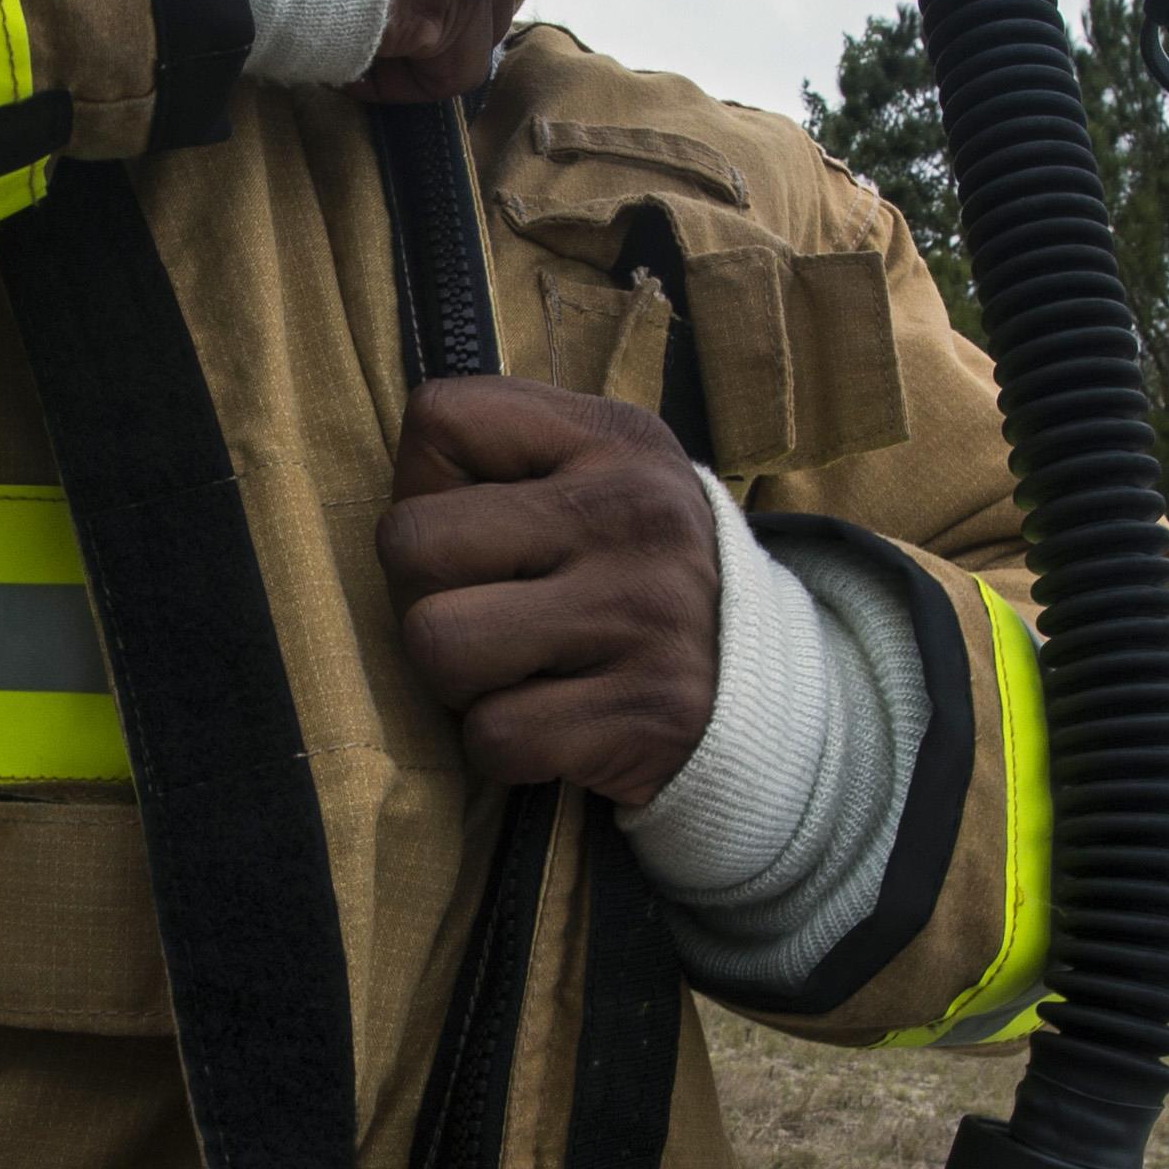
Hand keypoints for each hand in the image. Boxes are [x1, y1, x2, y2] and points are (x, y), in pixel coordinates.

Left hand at [376, 376, 718, 804]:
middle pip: (411, 543)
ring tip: (519, 671)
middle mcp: (635, 513)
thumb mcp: (600, 477)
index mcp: (612, 440)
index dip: (423, 487)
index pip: (439, 421)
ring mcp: (643, 613)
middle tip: (487, 616)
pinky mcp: (645, 711)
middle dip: (424, 596)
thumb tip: (401, 486)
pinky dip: (507, 747)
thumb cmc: (638, 576)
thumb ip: (503, 455)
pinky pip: (494, 736)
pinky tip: (557, 724)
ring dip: (458, 680)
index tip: (479, 531)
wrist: (766, 691)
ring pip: (437, 645)